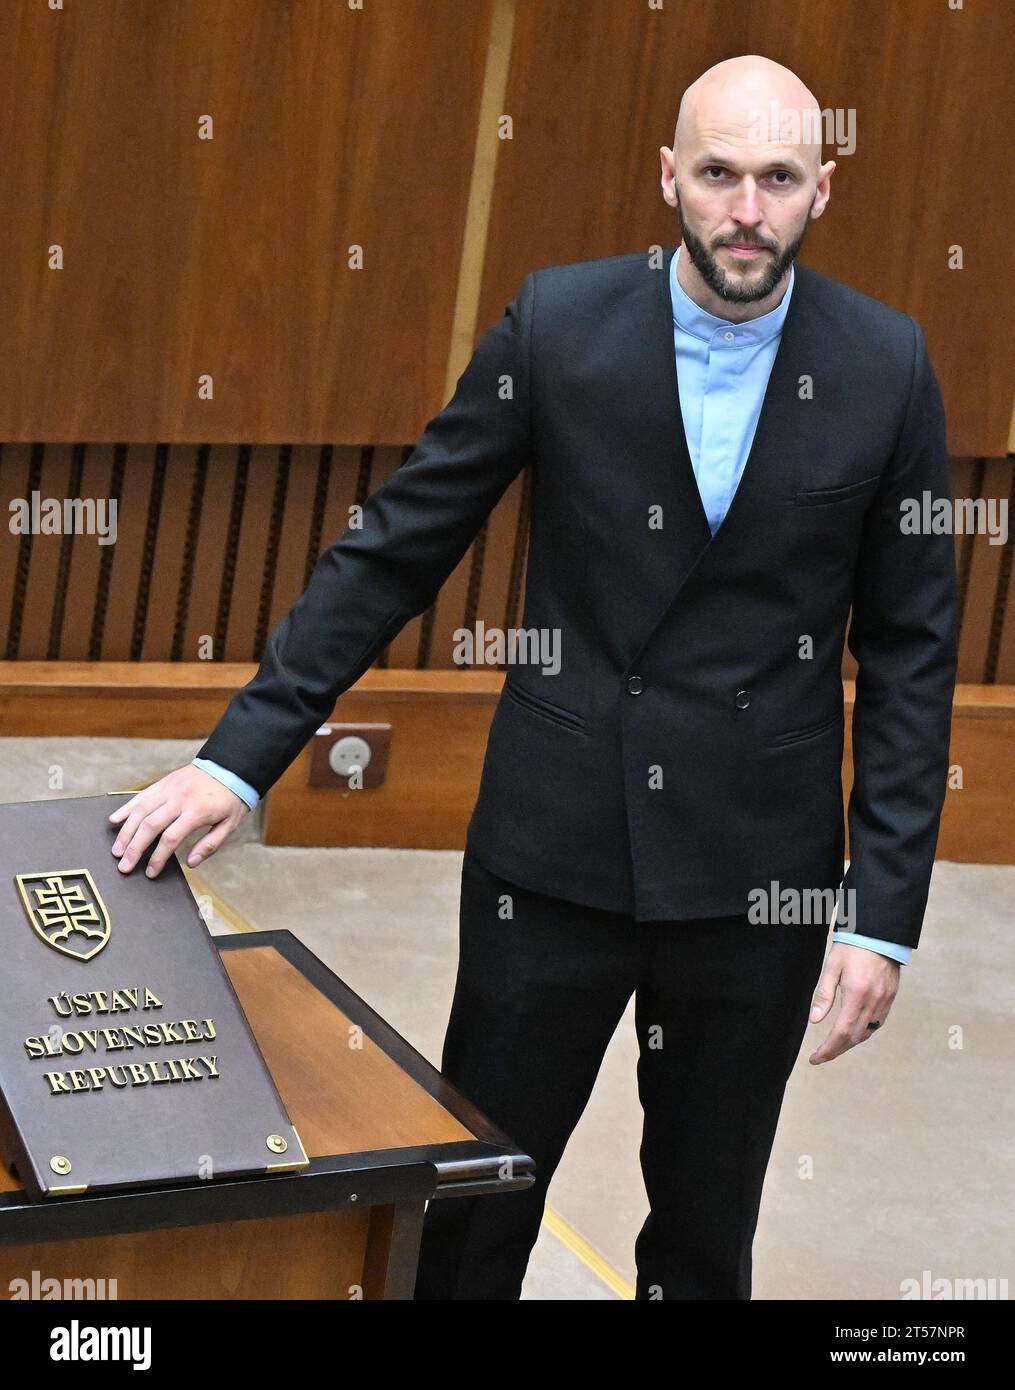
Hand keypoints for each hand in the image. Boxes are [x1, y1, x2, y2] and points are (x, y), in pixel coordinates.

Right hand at [108, 765, 249, 878]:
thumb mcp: (229, 824)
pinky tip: (114, 820)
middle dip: (134, 848)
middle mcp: (179, 799)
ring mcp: (169, 789)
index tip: (150, 872)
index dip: (158, 857)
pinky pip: (141, 796)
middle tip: (123, 866)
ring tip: (117, 850)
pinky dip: (126, 808)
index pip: (171, 838)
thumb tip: (191, 863)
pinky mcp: (163, 783)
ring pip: (140, 810)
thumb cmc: (230, 798)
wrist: (229, 766)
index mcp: (197, 811)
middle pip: (150, 825)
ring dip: (126, 831)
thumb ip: (210, 845)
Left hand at [807, 942, 899, 1063]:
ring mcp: (884, 1001)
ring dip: (850, 1043)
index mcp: (857, 995)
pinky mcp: (890, 997)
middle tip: (821, 1056)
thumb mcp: (832, 967)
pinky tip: (854, 1032)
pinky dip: (864, 1032)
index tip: (815, 1058)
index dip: (828, 1049)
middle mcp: (873, 1002)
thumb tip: (815, 1020)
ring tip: (834, 1047)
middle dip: (837, 1050)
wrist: (879, 933)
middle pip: (855, 1038)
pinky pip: (878, 1023)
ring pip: (868, 1033)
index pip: (842, 1033)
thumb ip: (823, 995)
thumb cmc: (852, 946)